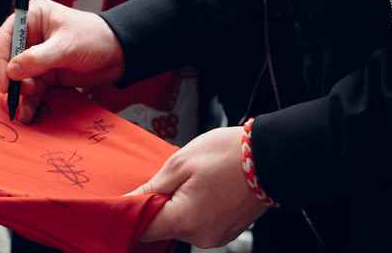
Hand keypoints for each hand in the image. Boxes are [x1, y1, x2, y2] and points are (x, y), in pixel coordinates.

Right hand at [0, 0, 124, 122]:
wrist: (118, 55)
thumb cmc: (94, 38)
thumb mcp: (65, 47)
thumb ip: (37, 59)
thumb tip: (12, 71)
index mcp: (32, 17)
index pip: (6, 37)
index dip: (1, 59)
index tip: (5, 79)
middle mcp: (31, 35)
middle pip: (9, 59)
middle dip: (12, 78)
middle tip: (19, 92)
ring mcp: (37, 56)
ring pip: (19, 77)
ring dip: (21, 92)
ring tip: (31, 100)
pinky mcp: (45, 74)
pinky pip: (31, 89)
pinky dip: (29, 101)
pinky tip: (28, 113)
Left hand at [133, 124, 268, 245]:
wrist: (270, 157)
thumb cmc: (227, 155)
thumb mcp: (181, 163)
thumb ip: (152, 187)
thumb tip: (130, 201)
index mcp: (185, 220)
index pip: (143, 230)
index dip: (128, 215)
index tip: (121, 200)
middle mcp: (200, 237)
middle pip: (163, 227)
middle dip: (157, 205)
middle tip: (166, 178)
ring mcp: (216, 237)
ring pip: (181, 225)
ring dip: (177, 206)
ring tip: (191, 180)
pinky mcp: (226, 232)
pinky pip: (199, 223)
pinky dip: (194, 208)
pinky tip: (204, 187)